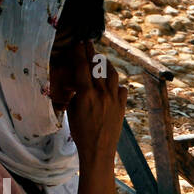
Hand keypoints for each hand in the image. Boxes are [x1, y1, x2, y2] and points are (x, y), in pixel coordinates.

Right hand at [67, 40, 125, 164]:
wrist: (98, 151)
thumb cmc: (81, 133)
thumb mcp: (72, 111)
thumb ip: (76, 94)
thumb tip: (77, 83)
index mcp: (86, 94)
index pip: (82, 67)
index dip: (79, 52)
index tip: (77, 43)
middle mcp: (102, 94)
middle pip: (97, 67)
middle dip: (91, 52)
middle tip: (88, 42)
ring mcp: (114, 100)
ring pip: (112, 74)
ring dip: (106, 64)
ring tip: (102, 59)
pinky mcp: (122, 107)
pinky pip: (122, 89)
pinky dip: (117, 84)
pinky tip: (114, 84)